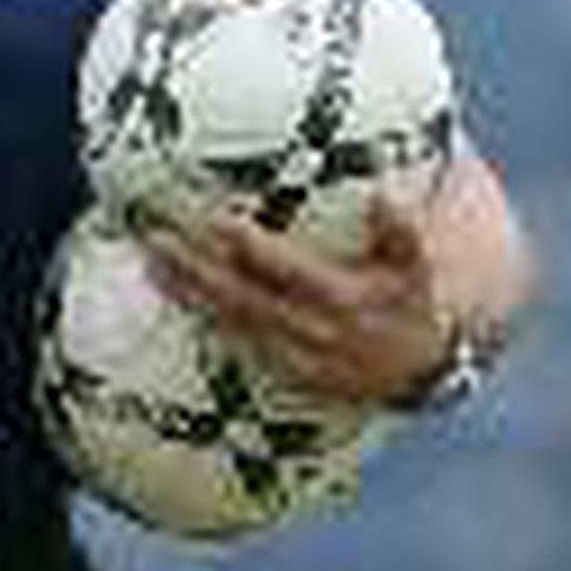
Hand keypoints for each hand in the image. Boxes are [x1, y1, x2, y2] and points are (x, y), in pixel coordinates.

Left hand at [141, 192, 453, 410]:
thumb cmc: (412, 303)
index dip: (251, 248)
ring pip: (231, 323)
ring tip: (152, 262)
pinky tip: (173, 295)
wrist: (418, 372)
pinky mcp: (283, 372)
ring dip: (189, 294)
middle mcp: (311, 331)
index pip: (287, 271)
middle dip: (198, 270)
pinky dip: (202, 319)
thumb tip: (383, 199)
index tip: (216, 221)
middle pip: (244, 297)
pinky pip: (234, 344)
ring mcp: (294, 355)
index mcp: (343, 299)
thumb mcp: (417, 267)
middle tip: (158, 238)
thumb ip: (402, 233)